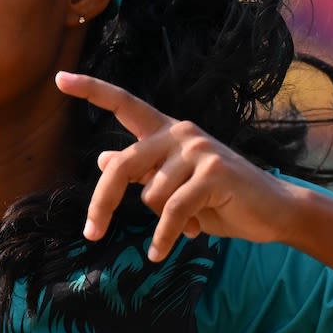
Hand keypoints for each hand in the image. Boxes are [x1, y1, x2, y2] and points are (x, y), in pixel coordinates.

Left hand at [56, 71, 299, 260]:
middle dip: (103, 204)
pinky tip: (160, 253)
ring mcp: (197, 149)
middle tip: (91, 233)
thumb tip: (102, 156)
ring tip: (190, 222)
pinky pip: (172, 212)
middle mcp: (179, 132)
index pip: (123, 104)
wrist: (273, 211)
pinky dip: (164, 238)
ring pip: (150, 196)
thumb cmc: (220, 199)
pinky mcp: (213, 171)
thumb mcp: (172, 184)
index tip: (59, 79)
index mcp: (165, 132)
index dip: (91, 91)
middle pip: (121, 166)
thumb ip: (140, 170)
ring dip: (162, 222)